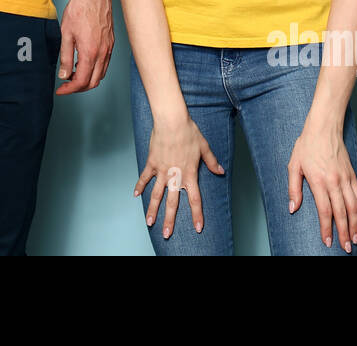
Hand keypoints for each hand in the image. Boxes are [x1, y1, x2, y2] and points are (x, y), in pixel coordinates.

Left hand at [54, 0, 112, 93]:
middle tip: (65, 85)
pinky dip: (94, 70)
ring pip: (100, 75)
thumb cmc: (80, 8)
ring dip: (87, 79)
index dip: (69, 89)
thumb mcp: (66, 33)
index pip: (80, 81)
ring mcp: (108, 48)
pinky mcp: (111, 43)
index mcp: (90, 52)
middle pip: (92, 82)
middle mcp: (102, 53)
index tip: (61, 89)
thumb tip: (63, 74)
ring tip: (72, 73)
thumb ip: (65, 56)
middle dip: (78, 88)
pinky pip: (105, 64)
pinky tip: (83, 64)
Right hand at [134, 115, 224, 237]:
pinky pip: (144, 177)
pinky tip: (136, 195)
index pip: (195, 199)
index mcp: (190, 174)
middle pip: (172, 203)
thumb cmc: (189, 131)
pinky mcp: (152, 163)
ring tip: (149, 222)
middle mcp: (175, 176)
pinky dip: (140, 186)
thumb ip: (212, 161)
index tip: (197, 228)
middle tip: (166, 234)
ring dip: (152, 209)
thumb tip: (221, 171)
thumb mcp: (204, 147)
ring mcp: (162, 171)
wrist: (171, 121)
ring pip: (156, 195)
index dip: (196, 215)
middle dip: (169, 220)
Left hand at [287, 121, 356, 251]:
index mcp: (319, 181)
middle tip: (345, 247)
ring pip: (355, 206)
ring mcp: (346, 178)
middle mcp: (335, 181)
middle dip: (344, 232)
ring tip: (355, 238)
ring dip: (356, 224)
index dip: (327, 228)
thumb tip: (292, 208)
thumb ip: (293, 188)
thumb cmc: (307, 145)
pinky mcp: (352, 175)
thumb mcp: (293, 165)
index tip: (328, 241)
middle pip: (342, 212)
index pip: (325, 211)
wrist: (324, 128)